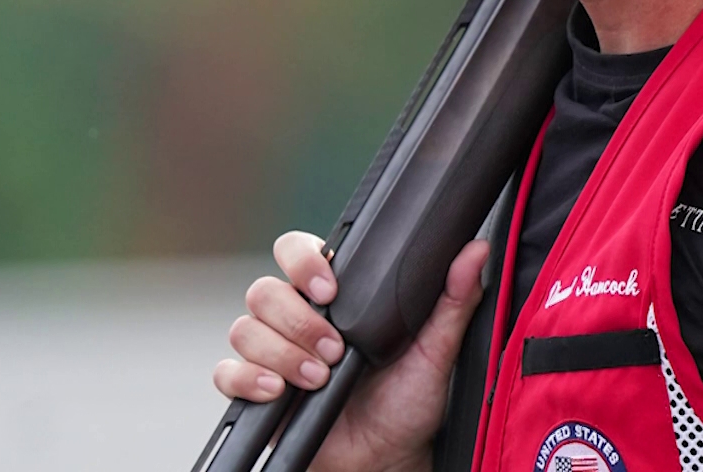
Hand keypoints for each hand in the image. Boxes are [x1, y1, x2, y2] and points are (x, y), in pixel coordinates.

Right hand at [214, 231, 492, 471]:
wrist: (386, 459)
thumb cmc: (408, 404)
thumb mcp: (436, 351)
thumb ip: (452, 301)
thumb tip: (475, 251)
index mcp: (336, 299)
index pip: (298, 253)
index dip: (303, 260)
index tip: (330, 289)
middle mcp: (297, 319)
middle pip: (264, 290)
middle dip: (298, 320)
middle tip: (335, 348)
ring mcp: (273, 354)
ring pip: (244, 328)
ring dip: (281, 352)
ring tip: (319, 377)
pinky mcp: (255, 391)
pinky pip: (227, 373)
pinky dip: (248, 380)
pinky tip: (280, 391)